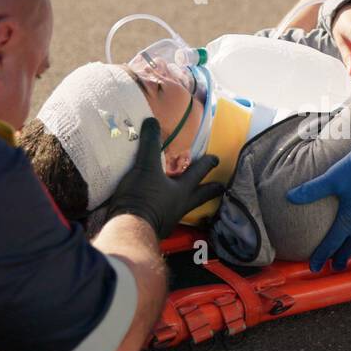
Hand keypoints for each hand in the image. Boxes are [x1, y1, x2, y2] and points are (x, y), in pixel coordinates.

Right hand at [108, 118, 222, 238]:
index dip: (208, 163)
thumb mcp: (145, 167)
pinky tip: (162, 210)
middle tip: (221, 187)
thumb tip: (152, 121)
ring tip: (190, 199)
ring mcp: (169, 219)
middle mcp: (180, 205)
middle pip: (200, 196)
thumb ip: (150, 145)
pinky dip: (168, 211)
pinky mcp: (156, 227)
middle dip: (210, 190)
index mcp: (182, 190)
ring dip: (190, 201)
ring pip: (186, 208)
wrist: (128, 229)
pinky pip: (167, 217)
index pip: (198, 173)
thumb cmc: (142, 197)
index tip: (217, 159)